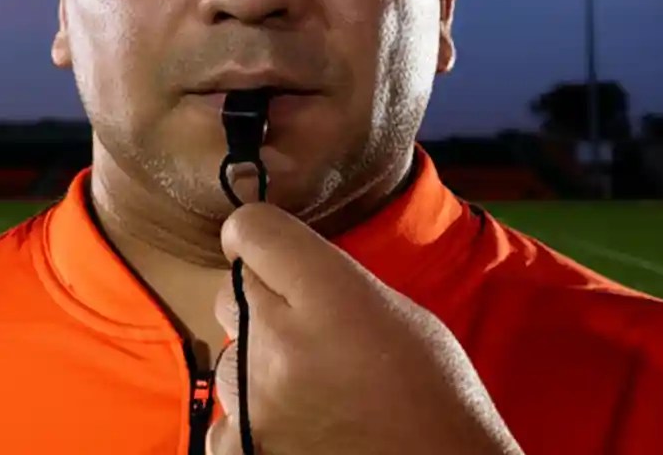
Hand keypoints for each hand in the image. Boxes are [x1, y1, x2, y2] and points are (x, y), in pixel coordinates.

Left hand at [208, 203, 522, 454]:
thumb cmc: (439, 399)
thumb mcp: (401, 316)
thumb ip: (334, 285)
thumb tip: (288, 273)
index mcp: (330, 294)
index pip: (254, 230)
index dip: (255, 237)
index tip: (262, 250)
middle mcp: (281, 339)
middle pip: (233, 292)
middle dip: (260, 303)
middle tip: (303, 332)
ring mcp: (256, 400)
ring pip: (229, 356)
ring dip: (257, 367)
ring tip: (310, 393)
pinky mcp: (242, 449)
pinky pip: (222, 419)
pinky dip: (249, 424)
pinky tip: (296, 430)